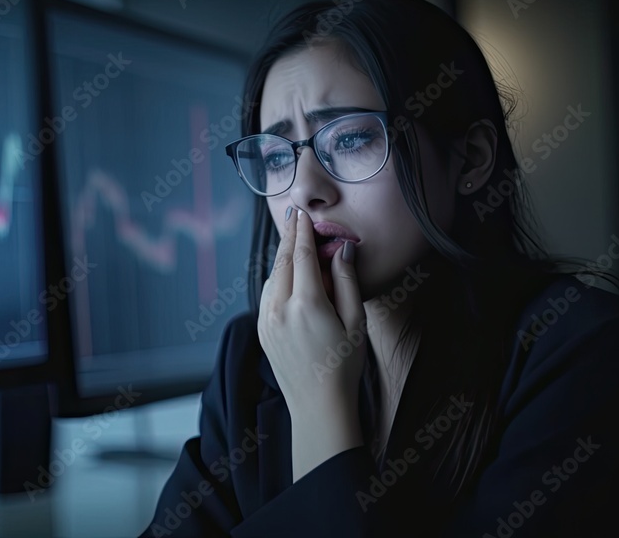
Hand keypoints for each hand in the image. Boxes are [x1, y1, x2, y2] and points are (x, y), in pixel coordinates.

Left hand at [257, 206, 366, 479]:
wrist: (319, 405)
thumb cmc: (344, 366)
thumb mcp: (355, 321)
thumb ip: (346, 282)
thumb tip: (341, 250)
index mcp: (306, 304)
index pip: (301, 255)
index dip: (302, 231)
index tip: (302, 213)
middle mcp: (280, 309)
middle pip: (281, 261)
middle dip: (288, 237)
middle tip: (293, 216)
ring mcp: (267, 321)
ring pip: (271, 277)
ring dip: (281, 258)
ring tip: (293, 243)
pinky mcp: (262, 331)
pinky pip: (266, 295)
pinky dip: (276, 279)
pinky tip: (287, 276)